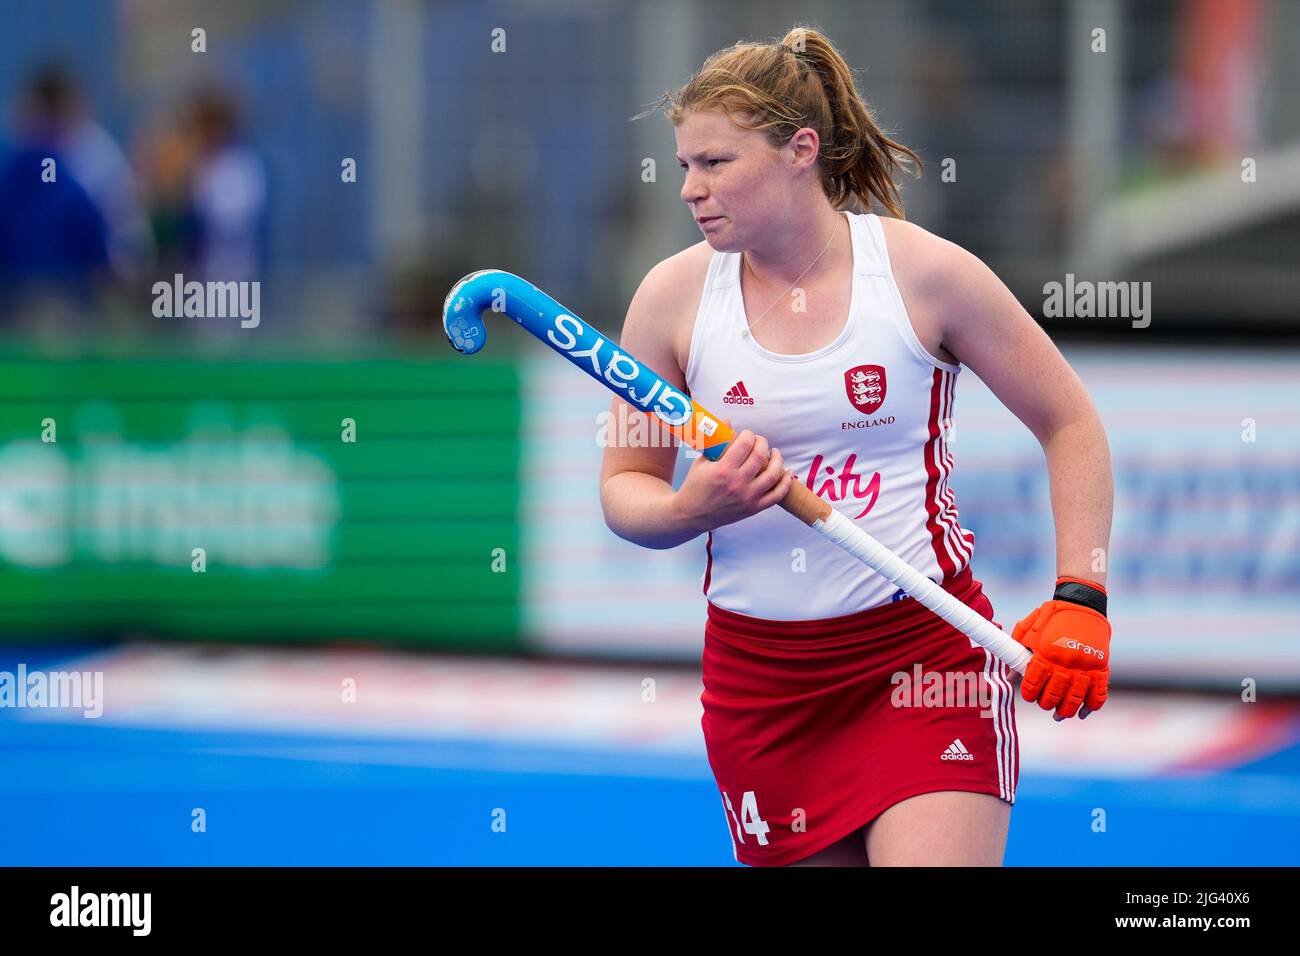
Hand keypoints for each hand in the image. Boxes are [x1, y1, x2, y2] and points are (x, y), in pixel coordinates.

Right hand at [672, 421, 794, 532]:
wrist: (691, 515)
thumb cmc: (694, 486)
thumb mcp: (701, 461)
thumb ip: (716, 441)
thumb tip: (728, 421)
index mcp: (722, 470)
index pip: (744, 444)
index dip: (748, 434)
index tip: (747, 434)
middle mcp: (737, 484)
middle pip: (759, 456)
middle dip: (762, 443)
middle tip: (759, 440)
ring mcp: (747, 497)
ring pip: (773, 475)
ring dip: (777, 460)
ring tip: (775, 453)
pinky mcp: (753, 508)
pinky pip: (776, 496)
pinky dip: (786, 483)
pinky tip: (787, 473)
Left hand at [1011, 580, 1110, 720]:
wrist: (1082, 603)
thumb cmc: (1052, 616)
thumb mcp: (1030, 630)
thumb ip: (1018, 651)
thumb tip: (1010, 676)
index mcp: (1045, 654)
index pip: (1033, 684)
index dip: (1029, 694)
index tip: (1029, 696)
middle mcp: (1065, 663)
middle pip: (1054, 695)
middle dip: (1047, 704)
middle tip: (1045, 704)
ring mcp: (1085, 666)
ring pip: (1076, 699)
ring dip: (1067, 711)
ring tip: (1060, 715)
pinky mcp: (1101, 667)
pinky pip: (1099, 693)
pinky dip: (1092, 706)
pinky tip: (1083, 712)